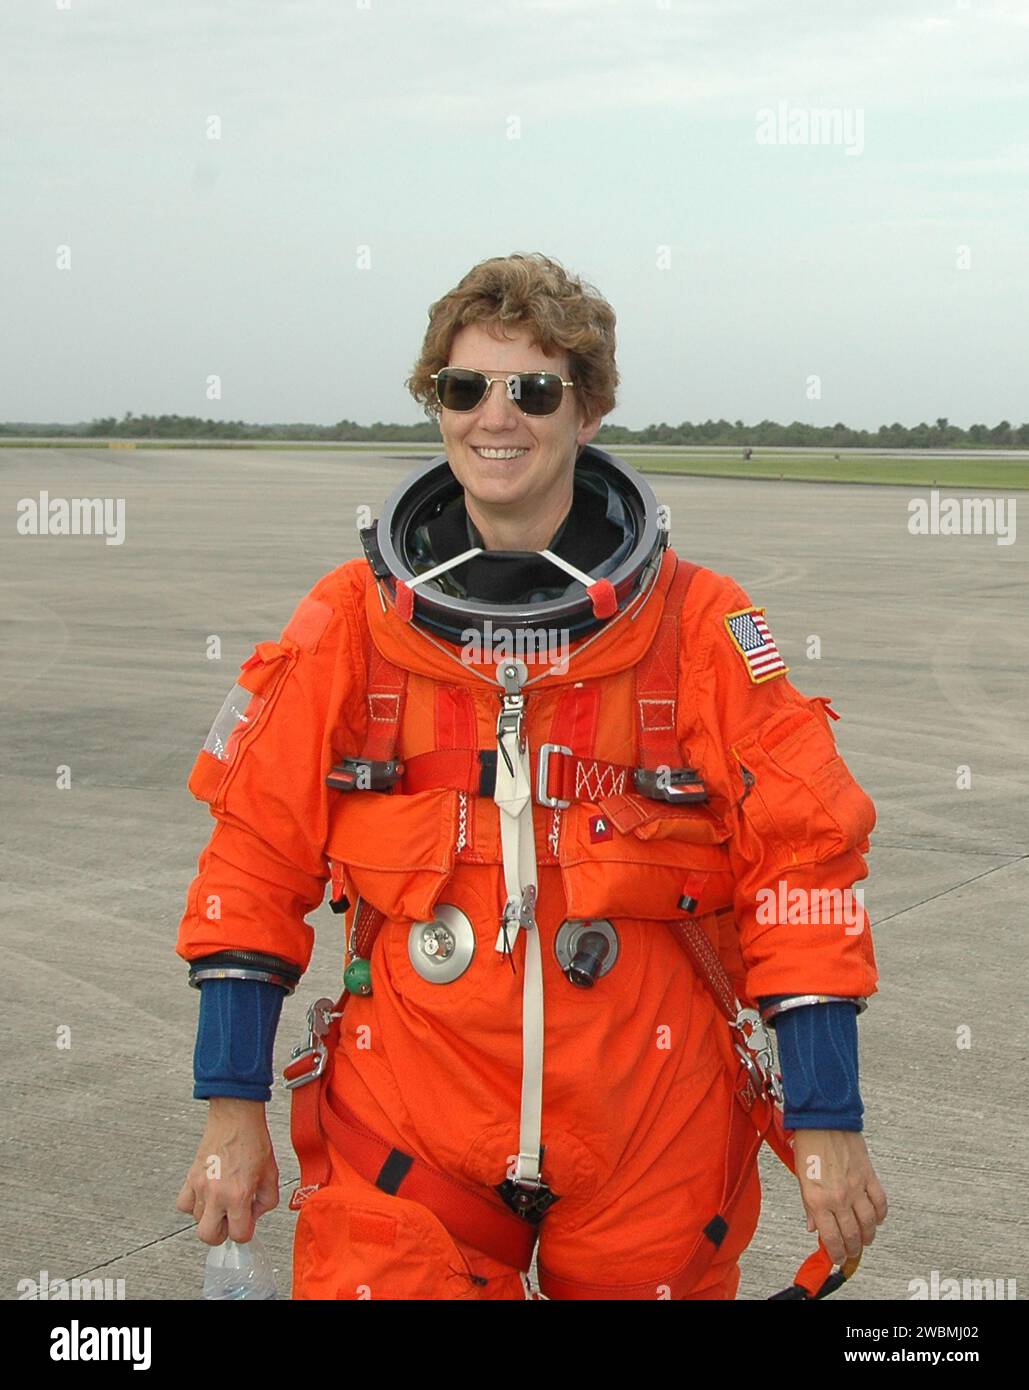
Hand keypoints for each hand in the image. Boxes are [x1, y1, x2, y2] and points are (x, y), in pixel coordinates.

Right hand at [176, 1097, 279, 1244]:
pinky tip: (207, 1195)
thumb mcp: (271, 1174)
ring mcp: (200, 1186)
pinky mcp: (190, 1177)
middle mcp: (216, 1193)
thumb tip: (254, 1214)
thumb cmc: (253, 1140)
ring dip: (210, 1216)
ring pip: (196, 1220)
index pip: (239, 1235)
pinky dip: (193, 1205)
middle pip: (208, 1236)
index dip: (246, 1232)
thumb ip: (266, 1201)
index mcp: (239, 1194)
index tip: (248, 1223)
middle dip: (221, 1233)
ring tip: (222, 1200)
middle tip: (231, 1220)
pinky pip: (183, 1204)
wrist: (236, 1117)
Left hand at [791, 1129, 887, 1265]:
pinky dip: (881, 1215)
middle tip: (851, 1252)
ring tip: (865, 1239)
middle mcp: (838, 1197)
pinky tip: (877, 1218)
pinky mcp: (869, 1176)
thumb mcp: (801, 1178)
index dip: (835, 1253)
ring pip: (869, 1223)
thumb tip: (813, 1226)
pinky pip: (880, 1203)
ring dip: (868, 1236)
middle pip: (852, 1235)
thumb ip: (809, 1206)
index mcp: (818, 1199)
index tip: (836, 1257)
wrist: (823, 1119)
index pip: (830, 1238)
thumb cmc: (809, 1144)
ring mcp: (856, 1188)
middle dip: (852, 1249)